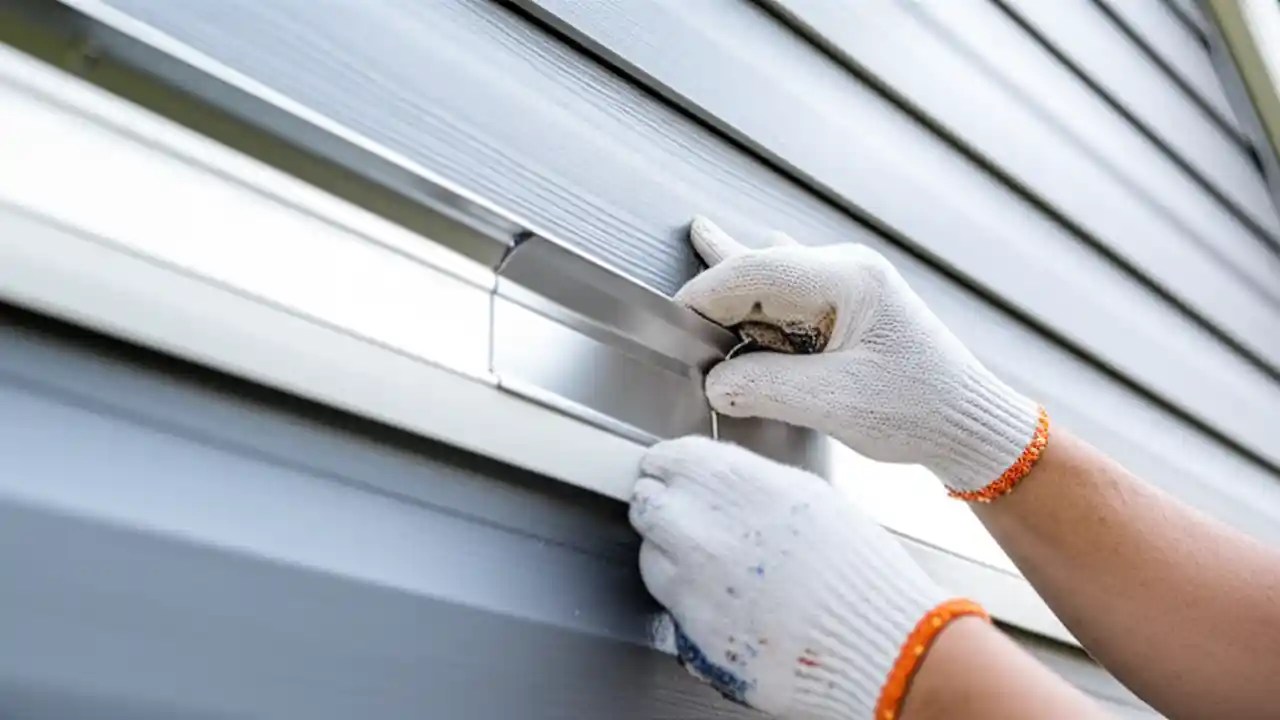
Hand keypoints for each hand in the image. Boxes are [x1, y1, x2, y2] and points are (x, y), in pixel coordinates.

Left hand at [631, 436, 969, 718]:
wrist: (884, 648)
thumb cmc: (860, 573)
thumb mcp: (809, 496)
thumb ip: (748, 482)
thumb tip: (712, 477)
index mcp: (736, 486)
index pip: (667, 460)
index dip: (671, 467)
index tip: (674, 474)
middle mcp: (704, 532)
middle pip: (646, 504)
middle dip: (665, 507)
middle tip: (689, 518)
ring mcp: (694, 588)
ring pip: (652, 557)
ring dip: (672, 556)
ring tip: (720, 567)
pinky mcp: (694, 636)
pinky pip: (671, 608)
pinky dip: (690, 603)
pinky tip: (729, 602)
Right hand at [678, 217, 1044, 496]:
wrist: (969, 425)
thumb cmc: (921, 410)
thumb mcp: (837, 404)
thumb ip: (767, 387)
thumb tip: (715, 381)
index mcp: (851, 280)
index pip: (758, 271)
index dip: (708, 292)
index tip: (674, 317)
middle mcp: (849, 271)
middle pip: (761, 269)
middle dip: (720, 288)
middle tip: (676, 290)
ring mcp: (850, 287)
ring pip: (774, 280)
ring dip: (740, 291)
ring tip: (703, 237)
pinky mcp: (848, 310)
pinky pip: (791, 298)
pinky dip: (760, 304)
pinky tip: (743, 278)